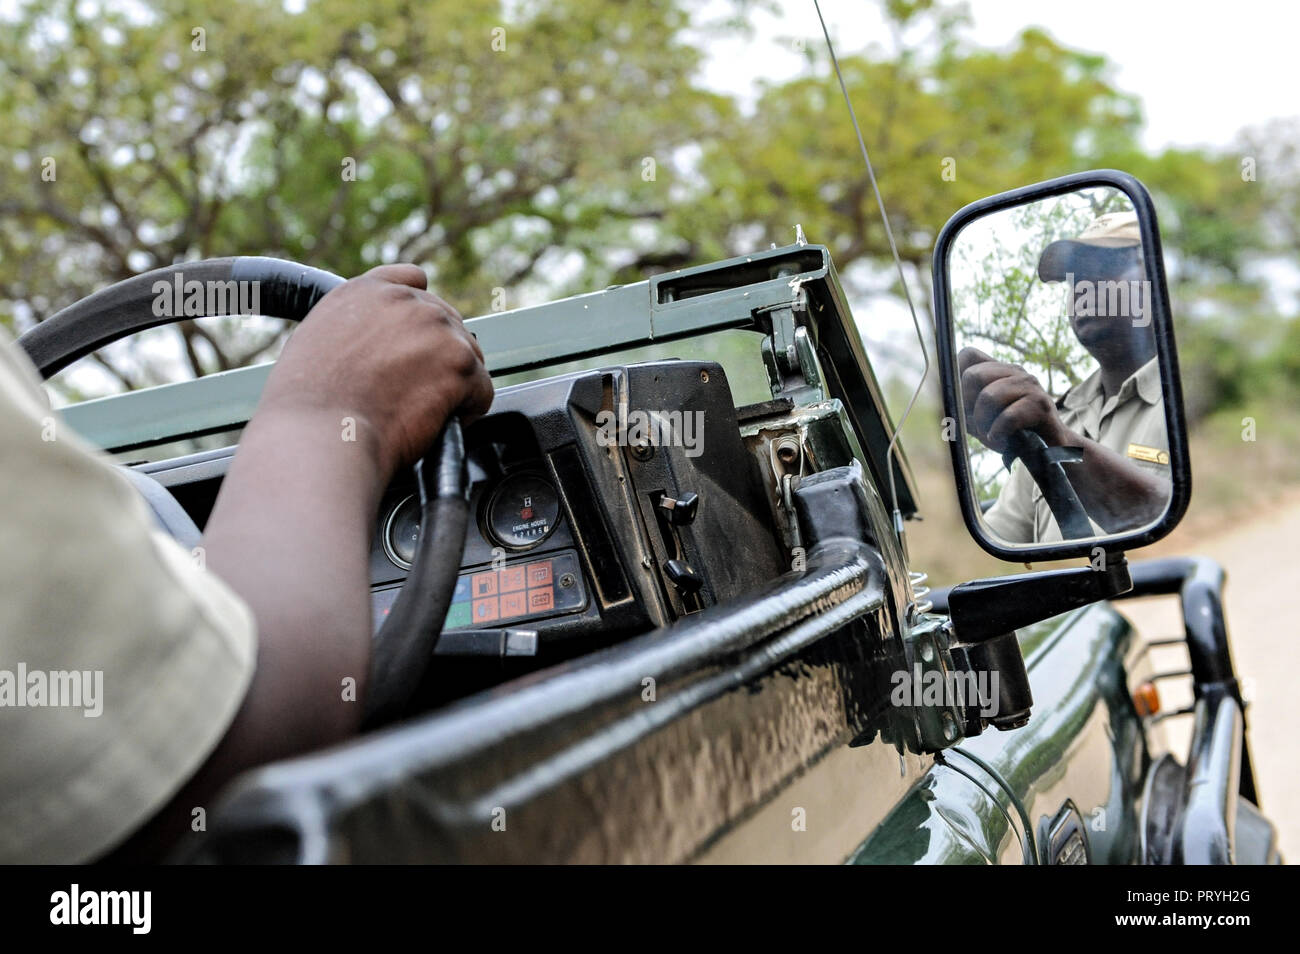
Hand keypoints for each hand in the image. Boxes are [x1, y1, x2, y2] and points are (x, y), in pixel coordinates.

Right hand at [260, 264, 492, 476]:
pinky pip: (482, 390)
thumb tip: (380, 344)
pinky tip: (434, 423)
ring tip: (416, 411)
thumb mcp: (317, 343)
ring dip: (453, 384)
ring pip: (468, 356)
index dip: (421, 317)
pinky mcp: (459, 362)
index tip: (418, 343)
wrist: (321, 435)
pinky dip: (467, 412)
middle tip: (411, 393)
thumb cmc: (310, 407)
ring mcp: (436, 328)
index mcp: (366, 292)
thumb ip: (355, 327)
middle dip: (438, 357)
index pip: (413, 281)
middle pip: (448, 324)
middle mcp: (404, 301)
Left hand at [957, 347, 1070, 453]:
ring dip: (983, 423)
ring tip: (991, 435)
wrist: (1049, 450)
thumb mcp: (979, 418)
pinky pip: (1008, 415)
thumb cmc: (1010, 433)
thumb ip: (961, 406)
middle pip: (973, 376)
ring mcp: (1030, 386)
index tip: (962, 404)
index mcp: (999, 371)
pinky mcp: (1041, 405)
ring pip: (989, 396)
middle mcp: (1015, 372)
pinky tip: (1001, 440)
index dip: (956, 379)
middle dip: (968, 406)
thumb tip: (943, 399)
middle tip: (978, 425)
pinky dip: (998, 432)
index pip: (968, 354)